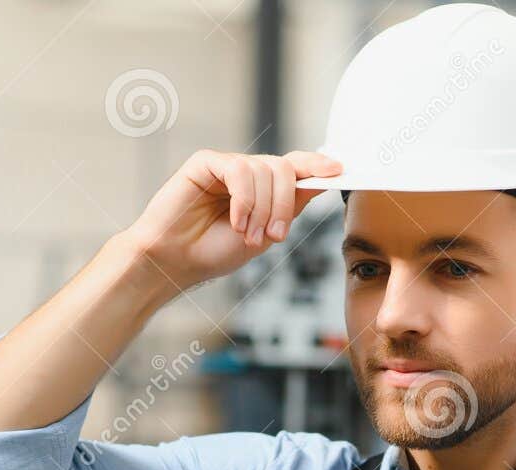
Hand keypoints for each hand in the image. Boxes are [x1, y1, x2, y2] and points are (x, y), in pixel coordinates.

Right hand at [122, 149, 341, 290]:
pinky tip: (236, 220)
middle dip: (284, 205)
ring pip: (264, 170)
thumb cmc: (213, 252)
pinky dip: (244, 198)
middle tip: (273, 236)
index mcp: (261, 190)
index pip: (294, 169)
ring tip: (247, 235)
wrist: (176, 262)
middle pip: (284, 169)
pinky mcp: (206, 162)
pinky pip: (240, 169)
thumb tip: (320, 183)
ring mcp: (226, 166)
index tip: (339, 171)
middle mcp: (246, 174)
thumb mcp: (264, 234)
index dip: (316, 167)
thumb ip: (289, 207)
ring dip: (262, 209)